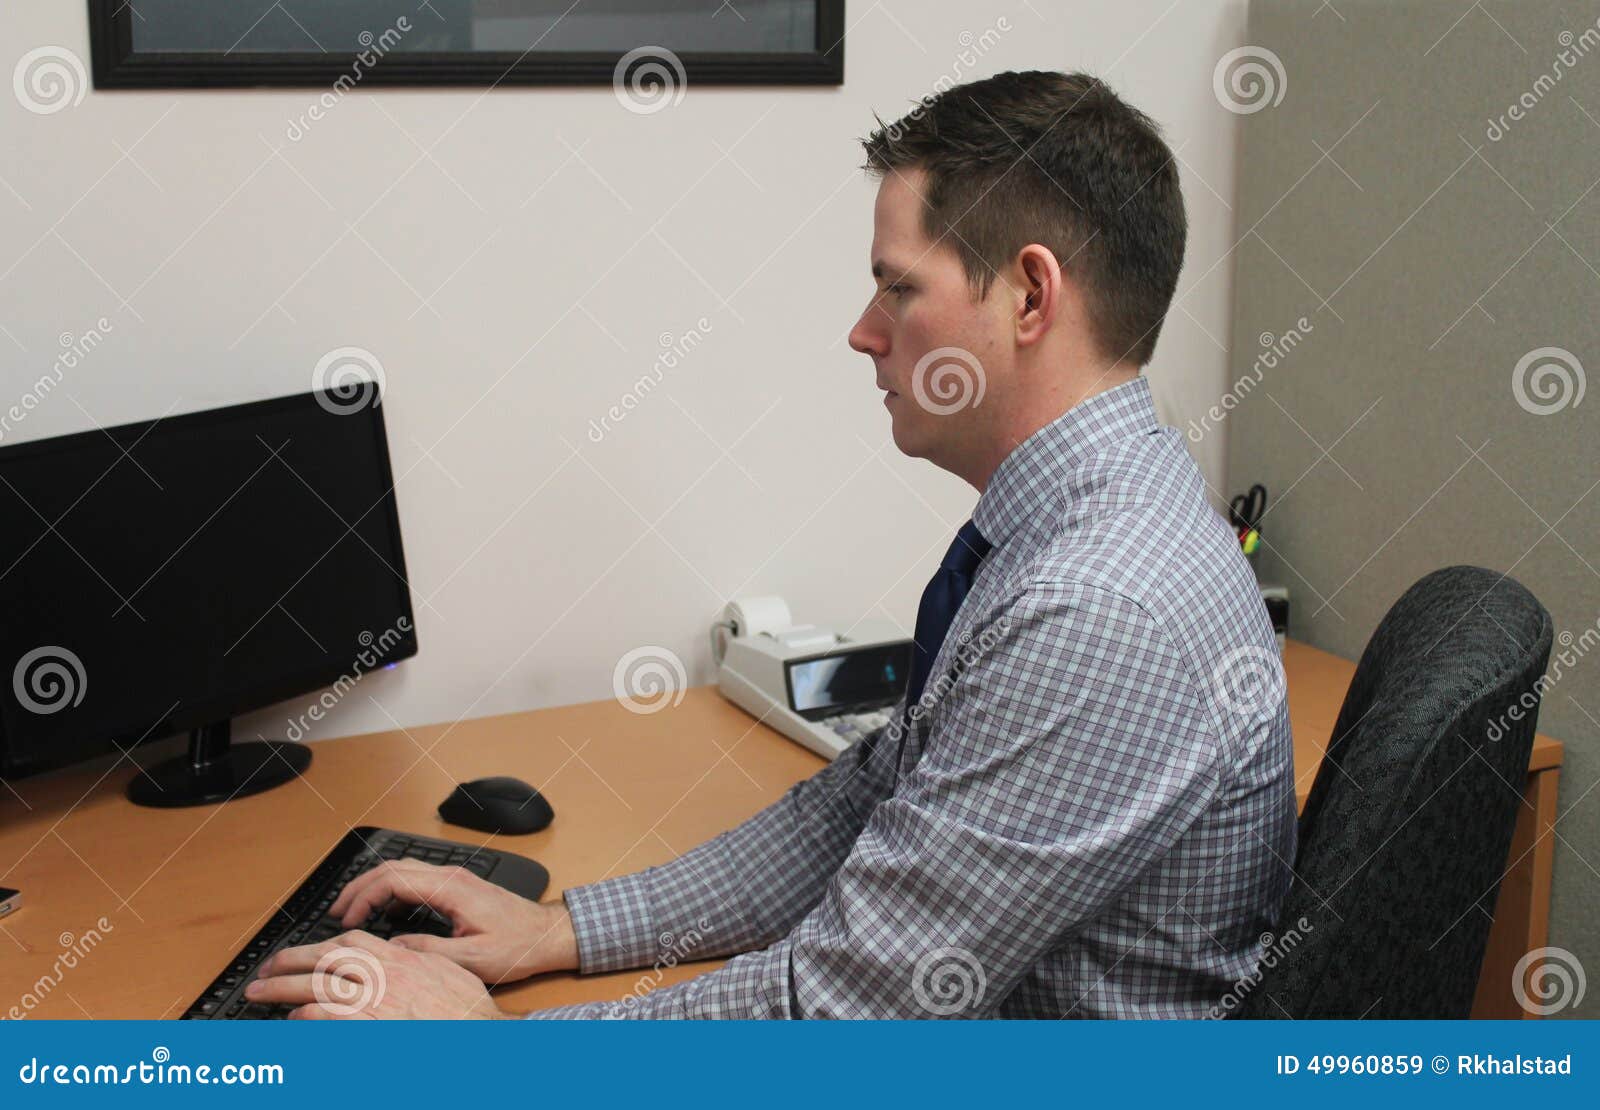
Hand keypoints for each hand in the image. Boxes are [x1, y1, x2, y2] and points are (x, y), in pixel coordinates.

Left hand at [247, 931, 506, 1018]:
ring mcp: (376, 1003)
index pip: (351, 942)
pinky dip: (306, 1016)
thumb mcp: (450, 972)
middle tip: (265, 970)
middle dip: (289, 961)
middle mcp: (385, 977)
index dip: (319, 944)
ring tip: (259, 992)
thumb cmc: (469, 1014)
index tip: (302, 952)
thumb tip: (401, 950)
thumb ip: (421, 957)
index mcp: (403, 960)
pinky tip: (291, 1019)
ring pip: (318, 985)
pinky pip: (328, 1018)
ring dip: (283, 986)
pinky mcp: (370, 1029)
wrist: (481, 1038)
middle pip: (326, 959)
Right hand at [328, 858, 577, 983]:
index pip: (394, 879)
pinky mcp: (458, 887)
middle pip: (393, 867)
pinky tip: (383, 913)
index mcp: (452, 889)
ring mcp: (455, 879)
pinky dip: (392, 891)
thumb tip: (392, 948)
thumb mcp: (473, 959)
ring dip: (374, 886)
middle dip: (360, 887)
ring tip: (353, 911)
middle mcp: (452, 877)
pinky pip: (416, 880)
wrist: (547, 934)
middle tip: (337, 911)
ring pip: (403, 870)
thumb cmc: (519, 946)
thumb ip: (430, 952)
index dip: (364, 897)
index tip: (348, 920)